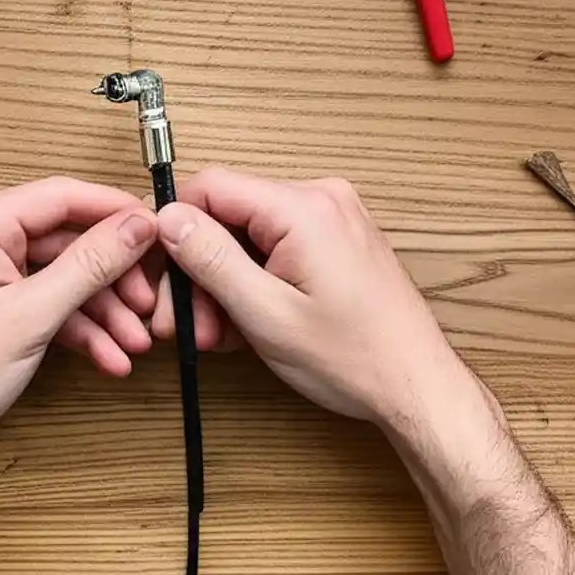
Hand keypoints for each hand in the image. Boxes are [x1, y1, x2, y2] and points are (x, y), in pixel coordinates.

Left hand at [0, 177, 158, 452]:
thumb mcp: (31, 316)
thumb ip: (90, 264)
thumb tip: (134, 226)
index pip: (59, 197)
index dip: (114, 212)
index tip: (154, 230)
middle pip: (62, 241)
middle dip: (110, 279)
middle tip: (147, 301)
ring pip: (53, 277)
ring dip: (97, 310)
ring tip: (130, 341)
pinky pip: (34, 300)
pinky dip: (69, 325)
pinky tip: (103, 354)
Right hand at [151, 169, 463, 424]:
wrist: (416, 387)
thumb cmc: (355, 358)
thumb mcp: (265, 314)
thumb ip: (211, 260)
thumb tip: (168, 218)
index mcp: (304, 208)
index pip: (210, 186)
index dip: (173, 229)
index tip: (158, 274)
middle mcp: (321, 200)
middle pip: (227, 215)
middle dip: (199, 271)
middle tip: (184, 324)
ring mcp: (331, 219)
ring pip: (247, 236)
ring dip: (223, 284)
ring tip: (217, 335)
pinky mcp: (335, 240)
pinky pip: (274, 248)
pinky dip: (252, 282)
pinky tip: (244, 324)